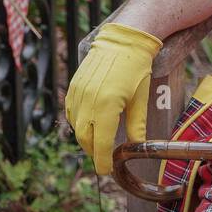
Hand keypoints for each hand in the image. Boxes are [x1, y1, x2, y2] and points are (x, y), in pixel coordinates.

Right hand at [65, 22, 162, 174]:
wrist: (122, 40)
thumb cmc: (136, 68)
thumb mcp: (140, 98)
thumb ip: (137, 125)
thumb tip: (137, 146)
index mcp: (107, 106)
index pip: (100, 143)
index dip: (102, 161)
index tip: (106, 170)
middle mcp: (89, 101)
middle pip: (84, 138)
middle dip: (93, 151)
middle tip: (104, 158)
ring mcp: (78, 92)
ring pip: (75, 126)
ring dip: (85, 137)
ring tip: (97, 141)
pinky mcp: (73, 86)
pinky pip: (71, 111)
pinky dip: (78, 122)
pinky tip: (88, 123)